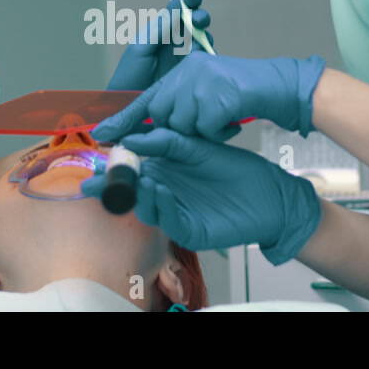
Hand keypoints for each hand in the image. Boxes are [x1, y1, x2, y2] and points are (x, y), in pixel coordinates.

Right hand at [82, 128, 321, 265]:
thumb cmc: (236, 170)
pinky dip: (162, 206)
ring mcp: (176, 214)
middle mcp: (165, 194)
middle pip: (131, 194)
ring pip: (147, 209)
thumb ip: (167, 142)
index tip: (98, 158)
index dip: (113, 167)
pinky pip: (170, 221)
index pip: (131, 171)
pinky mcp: (191, 231)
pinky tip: (159, 190)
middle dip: (112, 189)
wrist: (271, 193)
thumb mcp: (198, 147)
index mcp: (164, 172)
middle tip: (96, 181)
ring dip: (137, 196)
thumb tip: (131, 138)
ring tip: (136, 180)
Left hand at [93, 52, 326, 143]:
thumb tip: (157, 127)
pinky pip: (206, 129)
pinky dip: (220, 132)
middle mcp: (187, 71)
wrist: (282, 85)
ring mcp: (202, 81)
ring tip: (223, 118)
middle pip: (164, 115)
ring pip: (184, 125)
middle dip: (181, 127)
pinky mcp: (217, 94)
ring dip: (203, 130)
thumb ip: (182, 107)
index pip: (145, 99)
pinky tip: (232, 121)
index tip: (100, 136)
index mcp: (182, 71)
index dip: (123, 119)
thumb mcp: (206, 98)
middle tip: (207, 121)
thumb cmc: (245, 95)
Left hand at [106, 0, 212, 91]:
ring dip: (205, 36)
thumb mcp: (141, 49)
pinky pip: (206, 62)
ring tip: (197, 43)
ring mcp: (186, 59)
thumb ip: (160, 27)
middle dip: (200, 18)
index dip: (189, 1)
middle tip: (198, 21)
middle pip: (195, 23)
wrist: (129, 108)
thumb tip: (177, 1)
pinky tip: (201, 58)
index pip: (178, 11)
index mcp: (161, 32)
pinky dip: (208, 56)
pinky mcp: (194, 76)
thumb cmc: (129, 77)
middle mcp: (175, 43)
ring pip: (204, 40)